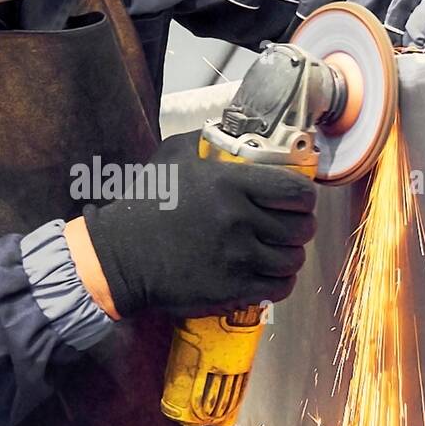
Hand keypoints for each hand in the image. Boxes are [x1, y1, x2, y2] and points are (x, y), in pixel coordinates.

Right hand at [79, 132, 317, 318]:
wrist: (119, 258)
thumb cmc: (147, 205)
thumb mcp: (174, 159)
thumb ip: (209, 144)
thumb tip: (240, 135)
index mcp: (229, 184)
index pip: (297, 191)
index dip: (306, 198)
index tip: (299, 202)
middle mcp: (237, 220)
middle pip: (302, 229)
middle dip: (300, 228)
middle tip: (288, 229)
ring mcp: (237, 258)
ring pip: (293, 260)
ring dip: (288, 256)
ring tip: (274, 252)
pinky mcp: (233, 290)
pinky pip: (280, 288)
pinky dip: (279, 282)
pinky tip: (266, 274)